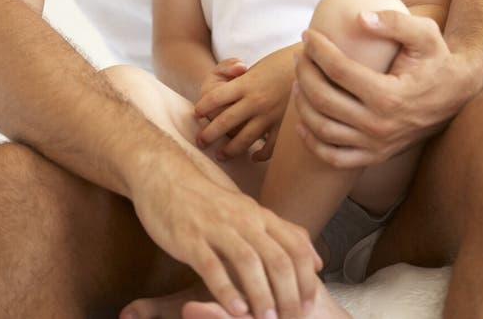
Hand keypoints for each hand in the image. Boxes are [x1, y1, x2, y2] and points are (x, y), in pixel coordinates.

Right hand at [131, 151, 321, 318]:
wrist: (166, 177)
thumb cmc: (208, 202)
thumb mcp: (248, 212)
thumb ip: (282, 234)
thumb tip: (316, 259)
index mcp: (259, 214)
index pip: (295, 245)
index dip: (306, 278)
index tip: (309, 305)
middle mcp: (243, 218)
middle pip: (277, 257)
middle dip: (288, 294)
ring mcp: (216, 226)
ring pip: (248, 261)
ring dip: (261, 295)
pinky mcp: (190, 238)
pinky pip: (211, 265)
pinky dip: (225, 290)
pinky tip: (234, 310)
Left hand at [195, 47, 297, 160]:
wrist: (312, 65)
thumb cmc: (284, 62)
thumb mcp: (260, 66)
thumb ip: (243, 81)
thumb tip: (227, 94)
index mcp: (247, 83)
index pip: (216, 97)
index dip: (203, 106)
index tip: (196, 113)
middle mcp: (255, 100)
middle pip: (224, 121)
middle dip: (209, 134)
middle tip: (200, 142)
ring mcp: (270, 115)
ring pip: (244, 139)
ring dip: (230, 149)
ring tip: (220, 155)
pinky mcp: (284, 126)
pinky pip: (269, 147)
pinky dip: (260, 154)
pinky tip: (254, 157)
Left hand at [294, 10, 472, 167]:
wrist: (457, 94)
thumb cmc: (437, 59)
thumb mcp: (425, 33)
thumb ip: (395, 22)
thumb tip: (360, 18)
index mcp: (389, 95)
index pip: (338, 70)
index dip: (317, 50)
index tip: (308, 35)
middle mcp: (380, 125)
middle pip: (324, 99)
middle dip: (305, 73)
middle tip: (301, 56)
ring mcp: (377, 145)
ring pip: (323, 128)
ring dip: (302, 103)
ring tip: (300, 80)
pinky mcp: (376, 156)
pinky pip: (334, 158)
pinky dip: (313, 142)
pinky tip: (303, 121)